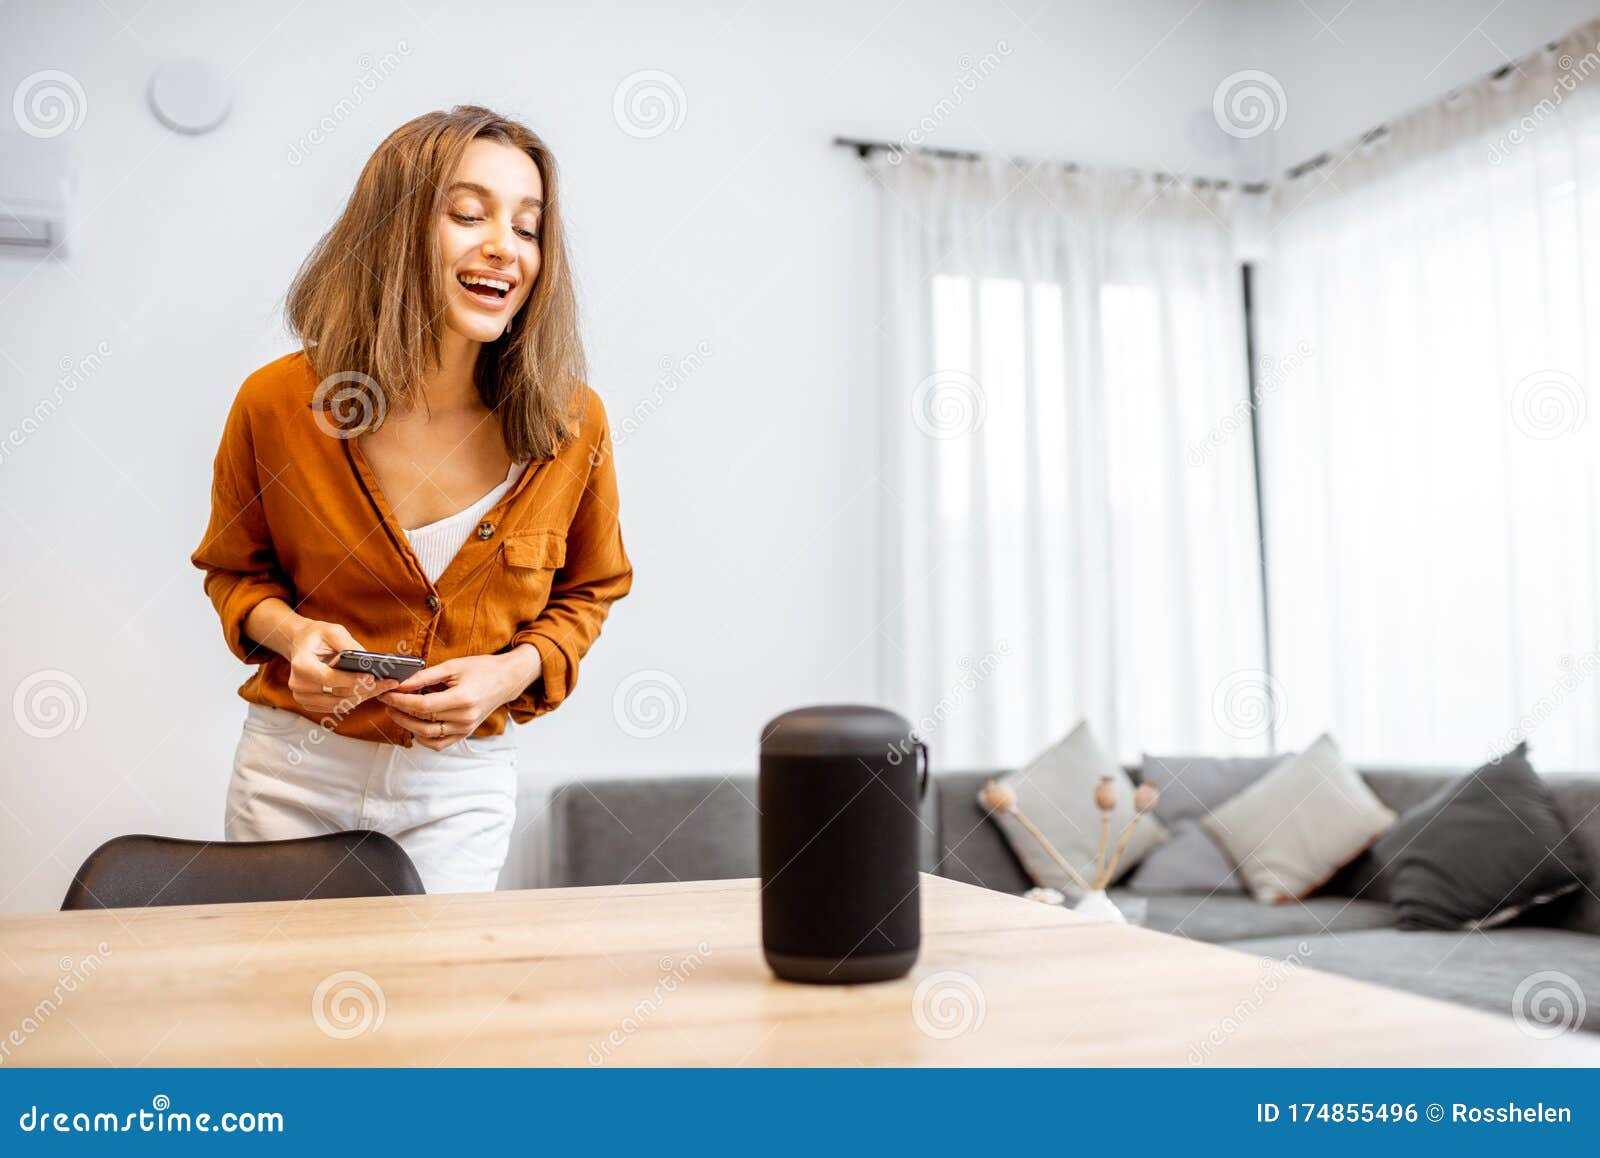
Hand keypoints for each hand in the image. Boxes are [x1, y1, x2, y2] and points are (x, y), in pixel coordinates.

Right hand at [284, 620, 400, 716]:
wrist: (301, 644)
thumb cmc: (317, 636)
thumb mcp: (333, 631)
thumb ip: (348, 644)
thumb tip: (369, 660)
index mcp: (301, 666)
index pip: (329, 678)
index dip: (352, 680)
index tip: (372, 677)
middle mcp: (299, 686)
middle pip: (337, 695)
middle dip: (365, 689)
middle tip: (388, 683)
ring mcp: (303, 698)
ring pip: (340, 704)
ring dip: (364, 697)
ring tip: (384, 687)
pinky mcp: (311, 704)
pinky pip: (337, 707)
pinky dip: (355, 699)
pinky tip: (372, 690)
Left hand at [377, 645, 540, 750]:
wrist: (507, 679)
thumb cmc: (482, 669)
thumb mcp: (452, 666)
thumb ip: (425, 676)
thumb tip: (401, 684)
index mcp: (462, 699)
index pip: (422, 705)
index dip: (400, 700)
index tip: (387, 693)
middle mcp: (465, 718)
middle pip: (422, 721)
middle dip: (400, 711)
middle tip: (387, 701)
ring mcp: (466, 728)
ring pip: (428, 735)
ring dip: (408, 725)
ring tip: (396, 712)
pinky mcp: (465, 733)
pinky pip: (439, 744)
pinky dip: (424, 738)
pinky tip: (415, 726)